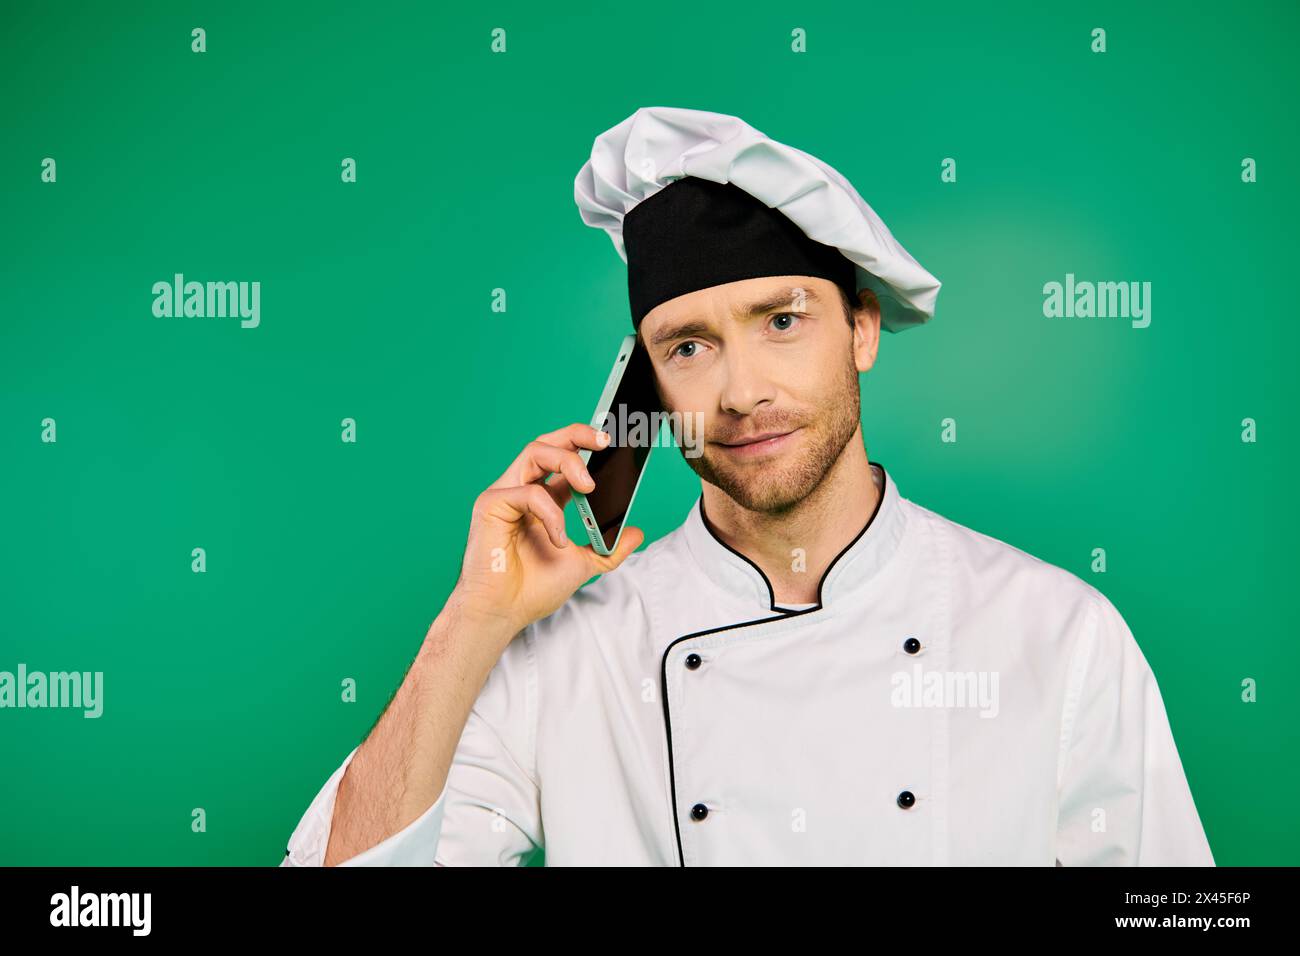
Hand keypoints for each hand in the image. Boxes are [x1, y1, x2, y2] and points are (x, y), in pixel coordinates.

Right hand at [451, 422, 644, 637]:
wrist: (504, 613)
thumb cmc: (532, 589)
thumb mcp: (583, 564)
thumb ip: (609, 548)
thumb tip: (637, 532)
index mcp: (542, 500)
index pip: (563, 458)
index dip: (586, 444)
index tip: (614, 443)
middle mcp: (522, 490)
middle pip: (547, 442)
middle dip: (577, 433)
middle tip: (604, 441)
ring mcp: (505, 495)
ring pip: (535, 452)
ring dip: (568, 462)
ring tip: (589, 486)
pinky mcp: (491, 505)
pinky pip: (528, 493)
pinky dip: (551, 514)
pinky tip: (558, 539)